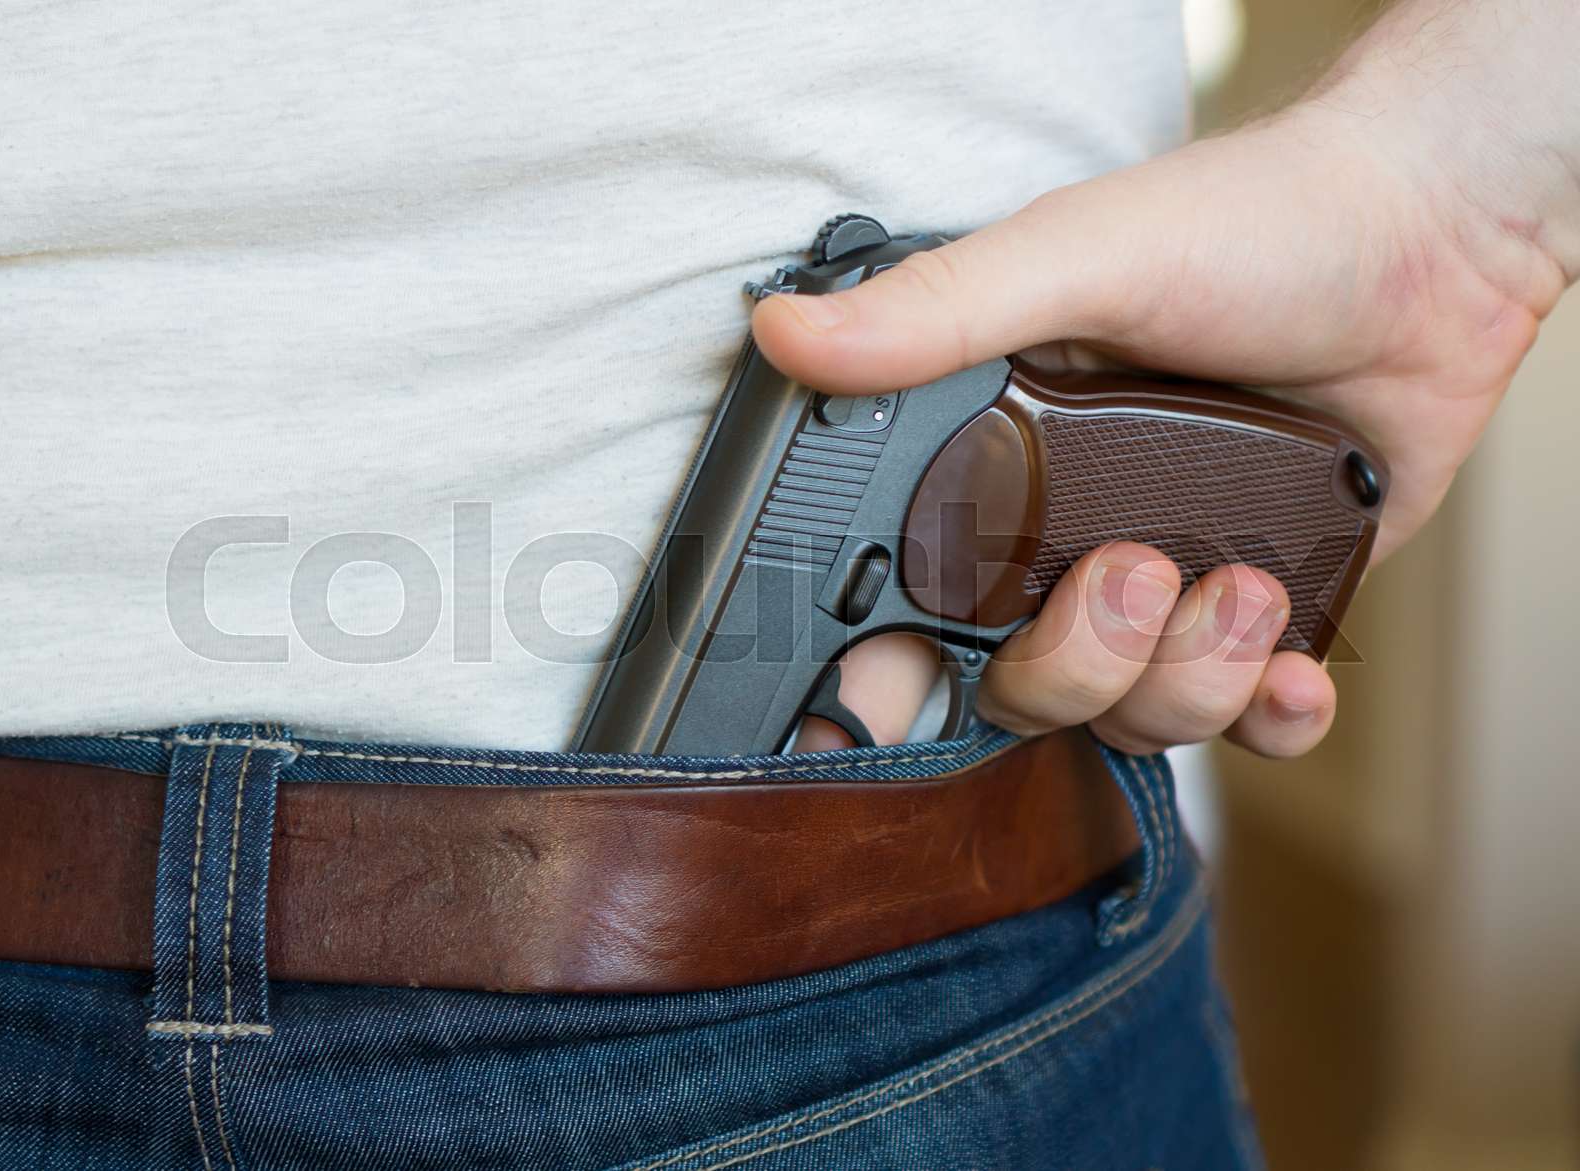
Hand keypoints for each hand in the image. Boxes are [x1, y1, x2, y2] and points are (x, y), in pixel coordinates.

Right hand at [755, 2, 1576, 756]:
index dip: (884, 681)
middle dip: (1083, 664)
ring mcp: (1169, 585)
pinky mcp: (1266, 609)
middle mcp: (1068, 542)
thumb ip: (938, 314)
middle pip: (1026, 693)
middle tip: (1138, 574)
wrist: (1430, 239)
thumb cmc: (1249, 226)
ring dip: (1191, 681)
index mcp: (997, 472)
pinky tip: (1290, 670)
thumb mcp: (1075, 258)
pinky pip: (1249, 724)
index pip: (907, 611)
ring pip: (1136, 717)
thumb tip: (789, 336)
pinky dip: (1273, 721)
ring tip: (1247, 588)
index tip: (884, 710)